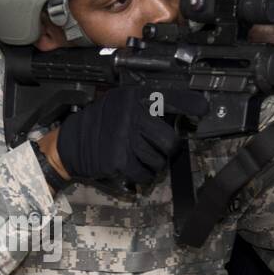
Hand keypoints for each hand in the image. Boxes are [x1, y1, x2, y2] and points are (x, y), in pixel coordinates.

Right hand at [55, 86, 204, 184]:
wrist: (70, 144)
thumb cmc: (99, 124)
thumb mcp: (120, 104)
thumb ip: (145, 106)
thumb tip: (176, 113)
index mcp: (134, 98)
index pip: (169, 98)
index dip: (190, 103)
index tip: (203, 109)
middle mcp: (132, 116)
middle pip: (170, 139)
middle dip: (169, 149)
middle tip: (163, 148)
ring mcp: (125, 138)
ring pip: (159, 159)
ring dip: (155, 164)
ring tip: (142, 157)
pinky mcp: (119, 159)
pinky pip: (145, 174)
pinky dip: (143, 176)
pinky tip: (135, 169)